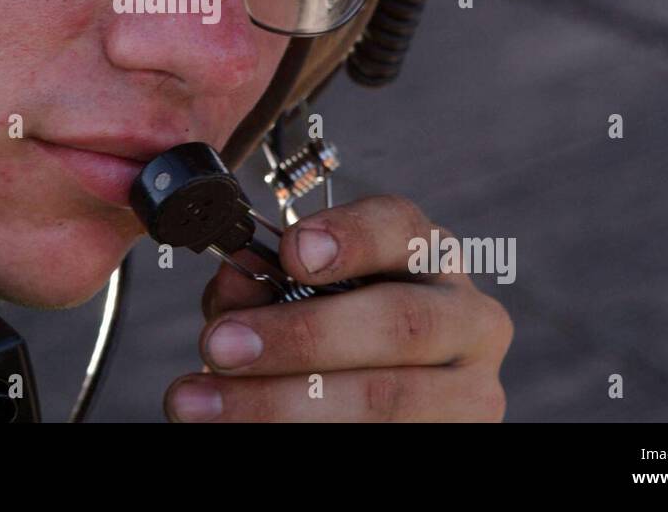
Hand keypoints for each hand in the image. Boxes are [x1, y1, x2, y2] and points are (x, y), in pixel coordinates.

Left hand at [163, 194, 512, 421]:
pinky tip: (238, 429)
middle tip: (220, 344)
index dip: (349, 237)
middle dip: (300, 336)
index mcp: (429, 259)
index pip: (401, 229)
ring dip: (279, 403)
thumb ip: (265, 283)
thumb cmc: (334, 333)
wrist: (365, 401)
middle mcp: (467, 318)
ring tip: (200, 404)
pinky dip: (294, 434)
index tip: (292, 253)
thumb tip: (236, 282)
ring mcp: (467, 391)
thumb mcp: (299, 294)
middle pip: (398, 322)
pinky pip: (371, 439)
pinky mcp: (453, 439)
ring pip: (383, 398)